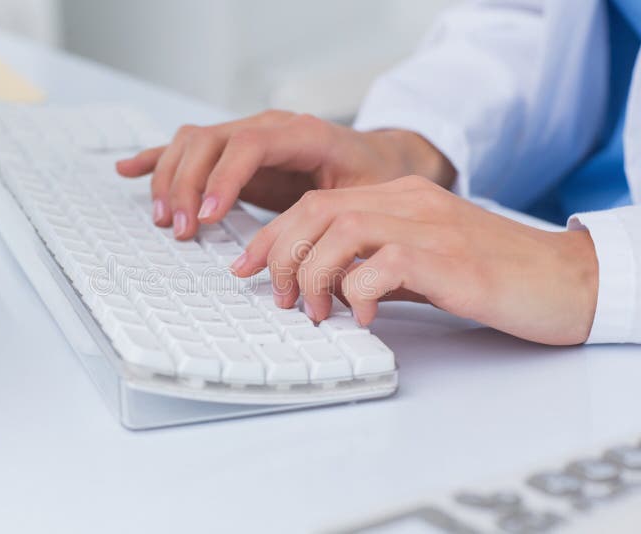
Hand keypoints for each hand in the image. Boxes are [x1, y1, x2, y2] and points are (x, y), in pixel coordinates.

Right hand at [116, 110, 453, 238]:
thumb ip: (339, 220)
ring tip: (164, 219)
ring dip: (170, 178)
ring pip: (192, 142)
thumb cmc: (373, 178)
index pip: (249, 144)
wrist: (378, 158)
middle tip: (182, 230)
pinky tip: (128, 168)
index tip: (208, 217)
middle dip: (187, 185)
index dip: (222, 179)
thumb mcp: (368, 197)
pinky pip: (188, 149)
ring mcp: (247, 135)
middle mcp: (269, 127)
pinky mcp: (233, 152)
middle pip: (210, 140)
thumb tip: (317, 265)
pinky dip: (157, 158)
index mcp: (304, 134)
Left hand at [231, 176, 598, 345]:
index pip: (316, 204)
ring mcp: (430, 225)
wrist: (561, 281)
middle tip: (276, 297)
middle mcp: (410, 202)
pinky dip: (358, 293)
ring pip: (341, 229)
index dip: (272, 235)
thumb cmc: (491, 275)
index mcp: (400, 198)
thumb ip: (373, 264)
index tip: (246, 266)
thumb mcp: (420, 263)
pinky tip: (362, 317)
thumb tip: (322, 287)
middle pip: (317, 210)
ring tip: (317, 312)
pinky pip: (383, 265)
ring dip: (313, 275)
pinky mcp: (449, 258)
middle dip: (281, 255)